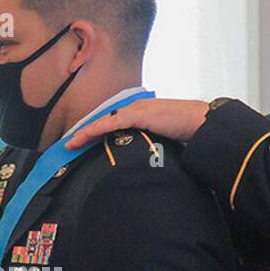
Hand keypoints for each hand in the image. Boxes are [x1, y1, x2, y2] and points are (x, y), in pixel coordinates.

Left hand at [64, 98, 210, 148]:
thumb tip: (137, 161)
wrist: (201, 123)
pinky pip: (112, 123)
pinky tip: (84, 136)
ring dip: (85, 133)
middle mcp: (133, 109)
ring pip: (103, 121)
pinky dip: (96, 129)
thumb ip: (146, 145)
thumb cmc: (185, 132)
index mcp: (137, 115)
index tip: (79, 145)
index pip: (110, 124)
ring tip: (70, 144)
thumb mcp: (160, 140)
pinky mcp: (139, 115)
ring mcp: (136, 110)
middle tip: (67, 146)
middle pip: (102, 121)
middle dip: (84, 134)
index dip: (93, 134)